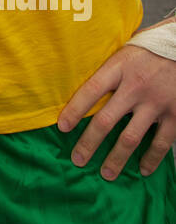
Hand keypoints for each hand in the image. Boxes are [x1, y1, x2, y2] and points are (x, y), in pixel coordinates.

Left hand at [58, 44, 175, 178]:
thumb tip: (81, 87)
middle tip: (78, 160)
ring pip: (131, 137)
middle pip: (106, 120)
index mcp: (119, 67)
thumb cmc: (149, 50)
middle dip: (89, 143)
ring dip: (116, 158)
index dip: (74, 110)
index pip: (90, 90)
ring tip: (106, 174)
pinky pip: (161, 142)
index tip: (62, 127)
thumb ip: (109, 70)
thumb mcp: (125, 52)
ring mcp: (156, 102)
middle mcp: (136, 86)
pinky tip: (143, 170)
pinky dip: (151, 158)